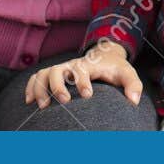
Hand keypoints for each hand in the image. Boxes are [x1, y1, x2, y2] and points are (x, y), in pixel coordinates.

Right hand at [24, 39, 142, 106]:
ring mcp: (61, 70)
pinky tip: (29, 101)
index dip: (81, 81)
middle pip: (56, 69)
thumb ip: (133, 85)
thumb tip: (133, 100)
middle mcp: (71, 66)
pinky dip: (30, 87)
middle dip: (57, 85)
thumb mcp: (127, 73)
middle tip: (65, 101)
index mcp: (88, 65)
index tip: (87, 95)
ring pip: (43, 73)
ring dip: (40, 88)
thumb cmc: (115, 68)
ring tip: (43, 106)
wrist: (104, 57)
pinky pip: (36, 77)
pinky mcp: (54, 75)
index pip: (81, 69)